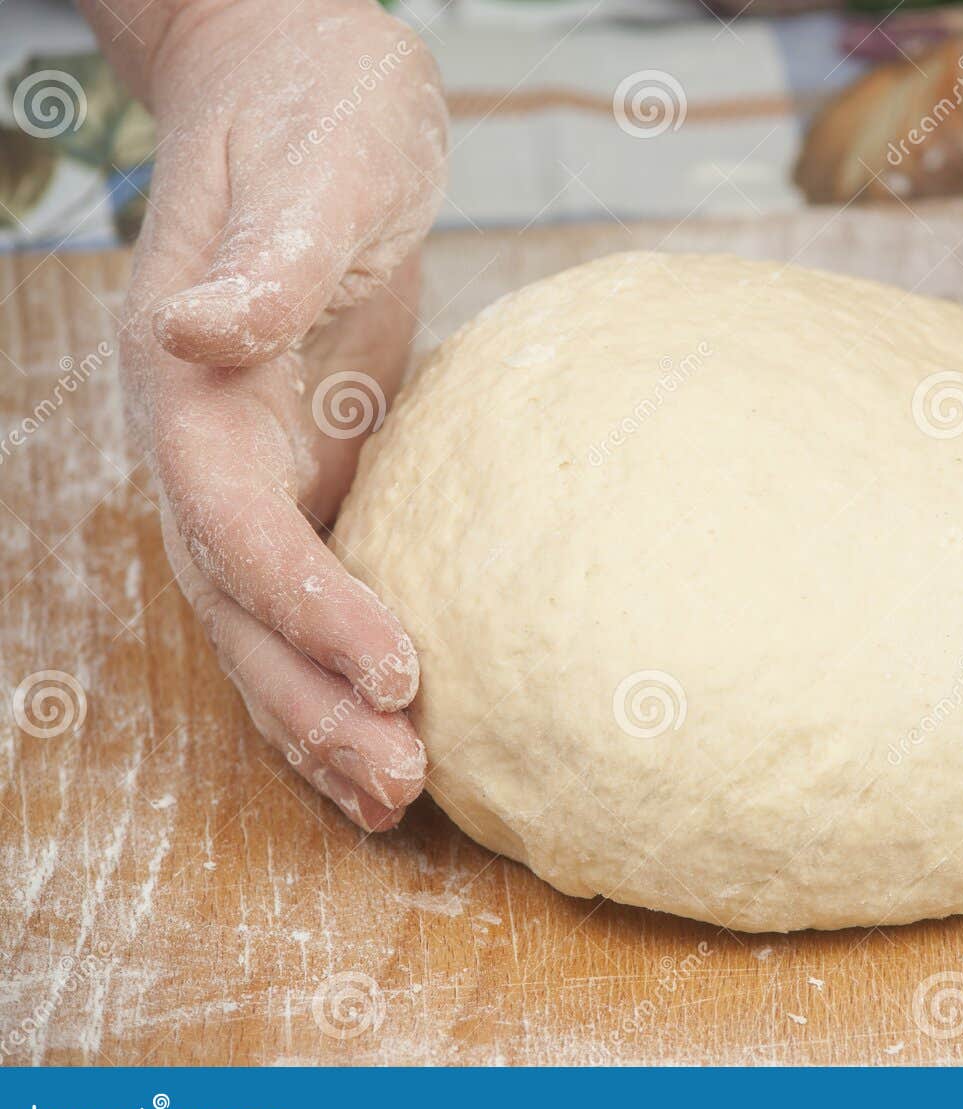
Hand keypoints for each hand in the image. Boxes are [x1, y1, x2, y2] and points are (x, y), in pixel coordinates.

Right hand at [94, 0, 447, 827]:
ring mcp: (249, 465)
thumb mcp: (312, 168)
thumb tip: (197, 334)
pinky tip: (396, 721)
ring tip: (400, 797)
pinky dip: (341, 662)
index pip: (236, 525)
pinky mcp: (306, 466)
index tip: (397, 673)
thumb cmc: (313, 113)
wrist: (302, 88)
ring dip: (322, 714)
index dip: (305, 608)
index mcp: (191, 383)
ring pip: (263, 619)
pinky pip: (309, 585)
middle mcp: (204, 443)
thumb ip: (260, 256)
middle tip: (403, 786)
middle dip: (313, 705)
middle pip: (239, 607)